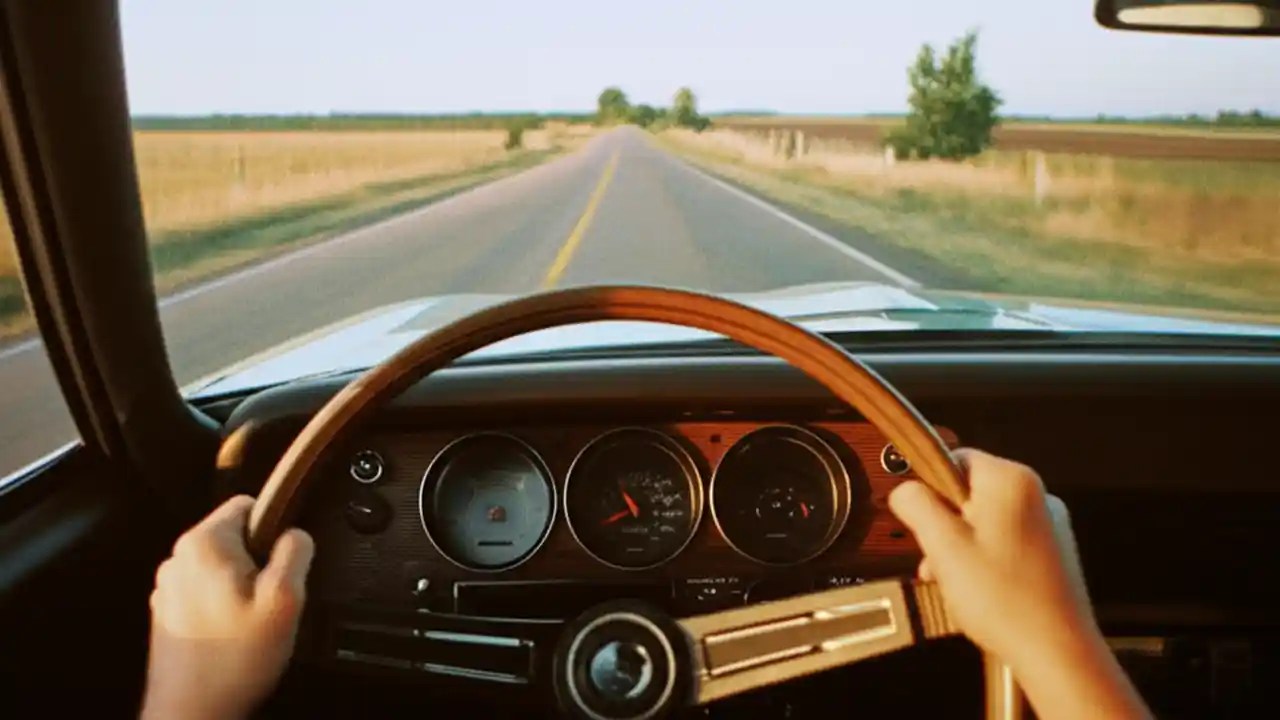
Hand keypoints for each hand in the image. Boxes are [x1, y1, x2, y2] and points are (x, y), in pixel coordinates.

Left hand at [141, 496, 314, 719]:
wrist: (191, 714)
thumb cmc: (235, 661)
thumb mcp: (285, 600)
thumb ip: (297, 553)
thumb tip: (298, 533)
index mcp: (204, 544)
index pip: (248, 503)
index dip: (275, 527)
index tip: (283, 562)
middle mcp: (178, 558)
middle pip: (235, 536)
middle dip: (259, 561)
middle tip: (270, 602)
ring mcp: (169, 587)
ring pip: (221, 567)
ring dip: (241, 586)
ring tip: (251, 624)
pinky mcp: (167, 613)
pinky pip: (206, 592)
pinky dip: (222, 607)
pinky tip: (232, 637)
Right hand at [889, 448, 1149, 719]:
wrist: (1057, 652)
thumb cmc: (1001, 598)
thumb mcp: (943, 547)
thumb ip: (917, 506)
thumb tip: (904, 488)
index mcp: (1011, 480)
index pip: (954, 459)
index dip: (930, 491)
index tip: (924, 527)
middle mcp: (1036, 493)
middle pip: (968, 492)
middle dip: (945, 526)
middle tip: (937, 563)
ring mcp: (1049, 523)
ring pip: (984, 520)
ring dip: (961, 547)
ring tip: (957, 584)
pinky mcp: (1053, 551)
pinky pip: (1005, 541)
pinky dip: (986, 560)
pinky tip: (980, 592)